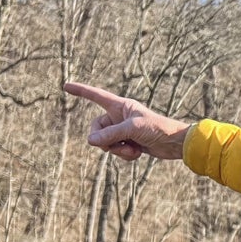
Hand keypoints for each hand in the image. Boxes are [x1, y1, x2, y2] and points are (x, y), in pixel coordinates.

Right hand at [63, 81, 190, 161]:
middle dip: (103, 140)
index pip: (96, 96)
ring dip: (118, 150)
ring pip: (106, 143)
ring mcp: (123, 131)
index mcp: (120, 106)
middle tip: (113, 146)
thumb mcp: (132, 130)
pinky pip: (117, 151)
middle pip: (96, 129)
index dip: (80, 91)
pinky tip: (138, 153)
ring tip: (134, 149)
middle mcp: (119, 117)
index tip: (65, 86)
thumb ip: (110, 135)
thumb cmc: (157, 129)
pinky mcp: (129, 143)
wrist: (175, 144)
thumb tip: (90, 141)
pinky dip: (125, 155)